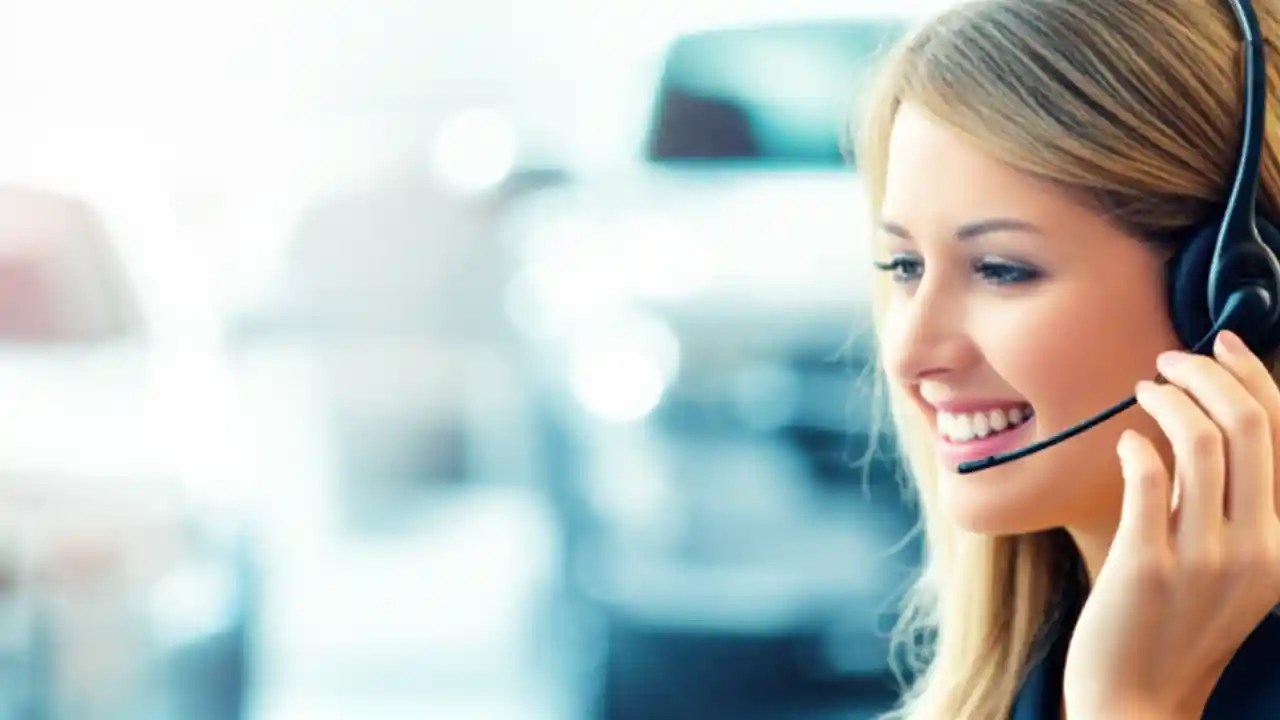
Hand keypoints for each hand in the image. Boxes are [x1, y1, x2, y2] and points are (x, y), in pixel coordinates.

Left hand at [1062, 329, 1279, 717]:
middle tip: (1168, 361)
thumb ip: (1219, 495)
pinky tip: (1124, 441)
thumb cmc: (1171, 620)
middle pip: (1248, 425)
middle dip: (1206, 374)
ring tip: (1143, 391)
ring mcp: (1205, 557)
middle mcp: (1259, 547)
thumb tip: (1202, 416)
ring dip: (1168, 399)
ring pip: (1199, 440)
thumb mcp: (1221, 557)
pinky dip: (1135, 444)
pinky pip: (1146, 476)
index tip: (1220, 344)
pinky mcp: (1147, 564)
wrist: (1137, 698)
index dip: (1252, 376)